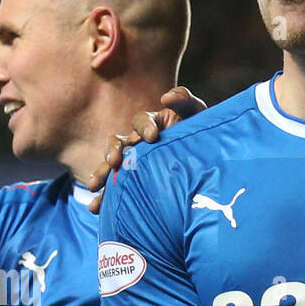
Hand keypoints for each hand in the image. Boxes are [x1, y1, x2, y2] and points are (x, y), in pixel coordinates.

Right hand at [87, 86, 205, 211]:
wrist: (209, 169)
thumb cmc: (203, 139)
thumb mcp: (197, 117)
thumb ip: (186, 101)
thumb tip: (166, 97)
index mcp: (151, 126)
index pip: (141, 121)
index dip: (144, 127)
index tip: (153, 137)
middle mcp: (138, 144)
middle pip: (118, 144)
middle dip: (113, 151)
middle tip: (115, 161)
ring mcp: (133, 166)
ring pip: (110, 167)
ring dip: (101, 174)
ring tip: (95, 185)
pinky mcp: (132, 185)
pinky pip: (114, 191)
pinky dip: (103, 199)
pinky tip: (95, 208)